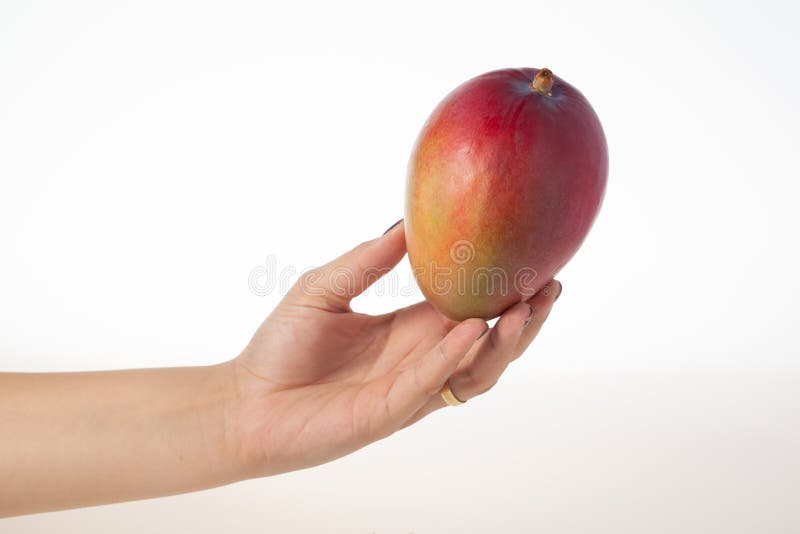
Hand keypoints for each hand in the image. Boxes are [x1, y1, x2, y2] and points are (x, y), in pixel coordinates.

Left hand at [229, 221, 560, 476]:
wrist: (246, 400)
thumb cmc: (282, 346)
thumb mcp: (325, 287)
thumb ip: (367, 260)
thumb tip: (406, 221)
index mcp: (409, 328)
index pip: (470, 308)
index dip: (502, 289)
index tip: (532, 259)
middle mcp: (420, 358)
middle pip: (489, 342)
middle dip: (523, 317)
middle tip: (550, 283)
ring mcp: (411, 387)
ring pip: (477, 370)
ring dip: (506, 341)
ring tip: (526, 306)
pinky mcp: (392, 411)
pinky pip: (434, 383)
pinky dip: (455, 356)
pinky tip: (473, 328)